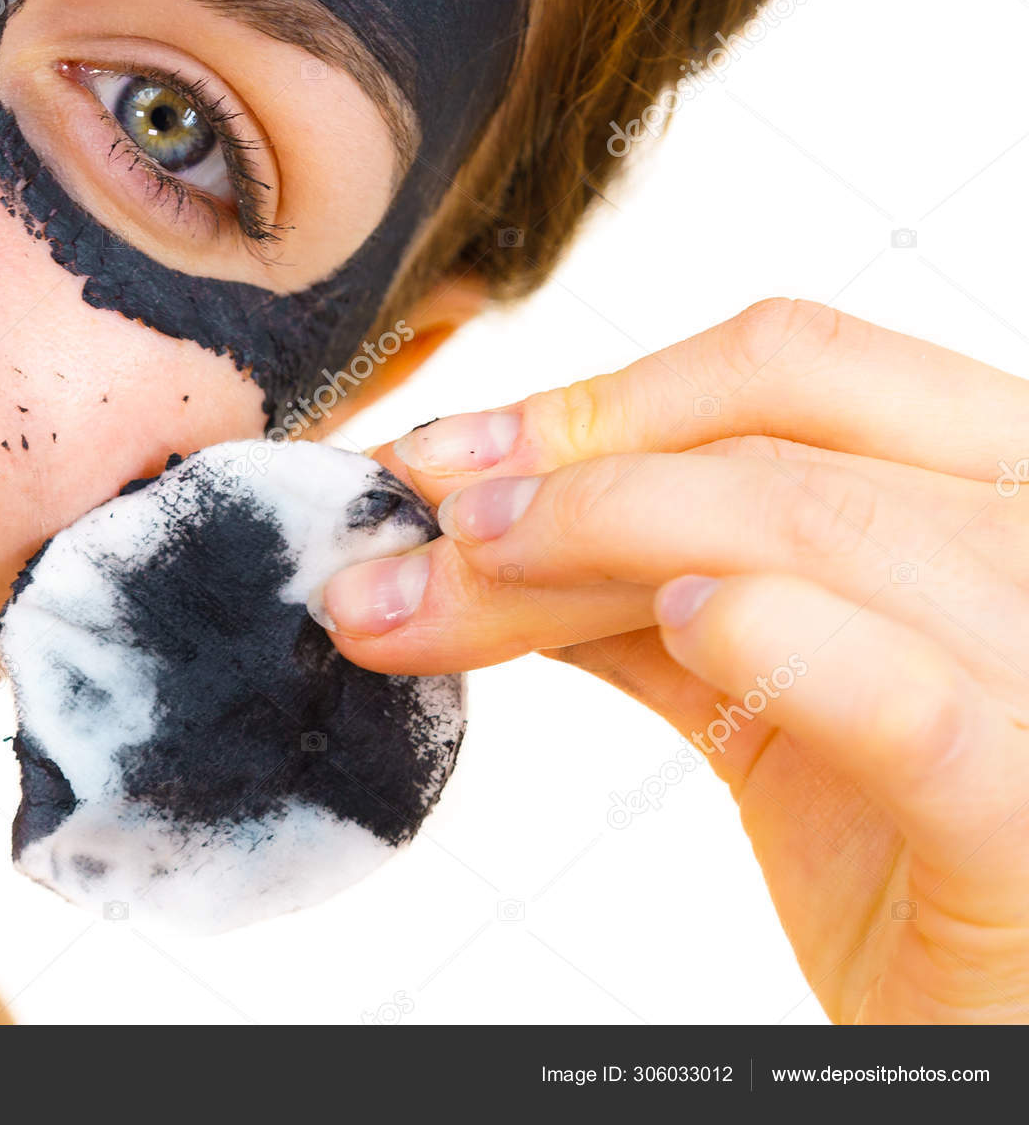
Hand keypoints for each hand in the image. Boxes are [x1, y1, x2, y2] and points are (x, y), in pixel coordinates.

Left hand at [313, 299, 1028, 1023]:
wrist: (994, 1018)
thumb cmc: (903, 849)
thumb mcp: (769, 689)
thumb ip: (644, 595)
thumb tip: (470, 522)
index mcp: (990, 485)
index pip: (796, 369)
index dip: (600, 398)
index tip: (446, 457)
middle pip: (770, 446)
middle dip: (560, 478)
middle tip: (416, 524)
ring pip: (808, 530)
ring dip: (591, 540)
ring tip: (450, 583)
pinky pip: (906, 699)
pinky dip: (777, 642)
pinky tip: (676, 620)